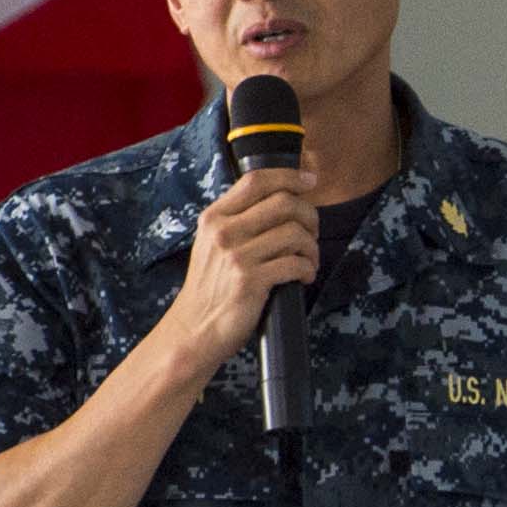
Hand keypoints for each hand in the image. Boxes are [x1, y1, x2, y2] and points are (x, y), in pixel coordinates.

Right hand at [160, 167, 319, 377]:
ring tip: (309, 261)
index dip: (289, 176)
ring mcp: (236, 256)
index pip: (256, 180)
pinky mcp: (250, 281)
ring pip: (295, 233)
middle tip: (312, 234)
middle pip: (284, 202)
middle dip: (309, 216)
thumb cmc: (210, 288)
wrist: (194, 331)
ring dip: (312, 247)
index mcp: (214, 217)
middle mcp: (223, 232)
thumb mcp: (212, 245)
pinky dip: (308, 269)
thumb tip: (281, 199)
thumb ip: (238, 221)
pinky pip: (295, 263)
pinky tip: (303, 277)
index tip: (311, 181)